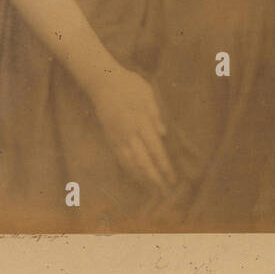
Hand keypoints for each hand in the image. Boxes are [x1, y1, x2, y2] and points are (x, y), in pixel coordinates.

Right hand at [85, 65, 175, 190]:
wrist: (102, 81)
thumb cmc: (128, 84)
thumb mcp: (147, 93)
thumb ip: (155, 114)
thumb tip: (163, 133)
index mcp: (141, 122)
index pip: (155, 150)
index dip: (164, 166)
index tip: (172, 178)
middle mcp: (129, 133)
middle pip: (143, 161)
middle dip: (154, 178)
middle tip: (164, 192)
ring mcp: (117, 136)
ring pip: (130, 162)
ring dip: (142, 177)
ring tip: (151, 188)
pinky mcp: (109, 136)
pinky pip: (120, 157)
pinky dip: (128, 169)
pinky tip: (135, 175)